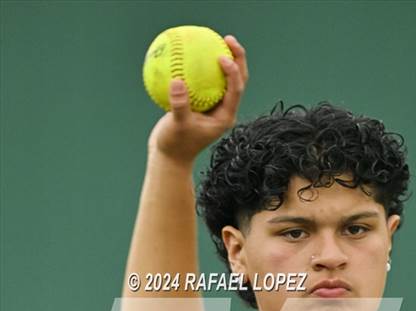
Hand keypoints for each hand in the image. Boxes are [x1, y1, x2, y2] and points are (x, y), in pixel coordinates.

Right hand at [147, 34, 248, 164]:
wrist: (170, 157)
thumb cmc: (175, 145)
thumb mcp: (177, 126)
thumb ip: (179, 105)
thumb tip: (177, 81)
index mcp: (225, 117)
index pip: (236, 90)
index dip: (233, 71)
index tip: (222, 57)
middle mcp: (223, 110)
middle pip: (237, 80)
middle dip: (236, 58)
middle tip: (228, 39)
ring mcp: (213, 107)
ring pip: (222, 79)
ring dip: (222, 59)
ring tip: (215, 39)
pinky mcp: (202, 103)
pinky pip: (204, 80)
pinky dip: (201, 67)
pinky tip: (190, 51)